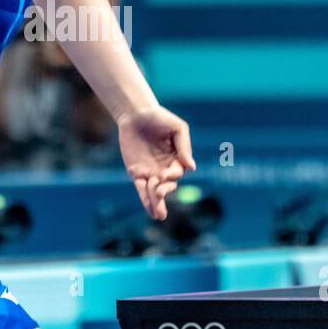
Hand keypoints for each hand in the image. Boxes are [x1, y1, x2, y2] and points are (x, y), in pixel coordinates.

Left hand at [118, 105, 195, 219]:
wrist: (136, 113)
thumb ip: (184, 147)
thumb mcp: (177, 128)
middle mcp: (165, 168)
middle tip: (159, 192)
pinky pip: (141, 189)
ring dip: (157, 203)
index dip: (172, 175)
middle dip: (164, 191)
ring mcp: (150, 172)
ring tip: (158, 214)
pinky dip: (145, 200)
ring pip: (155, 191)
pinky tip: (151, 211)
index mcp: (177, 159)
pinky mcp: (136, 173)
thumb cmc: (159, 118)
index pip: (178, 172)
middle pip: (168, 185)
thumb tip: (192, 168)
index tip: (165, 174)